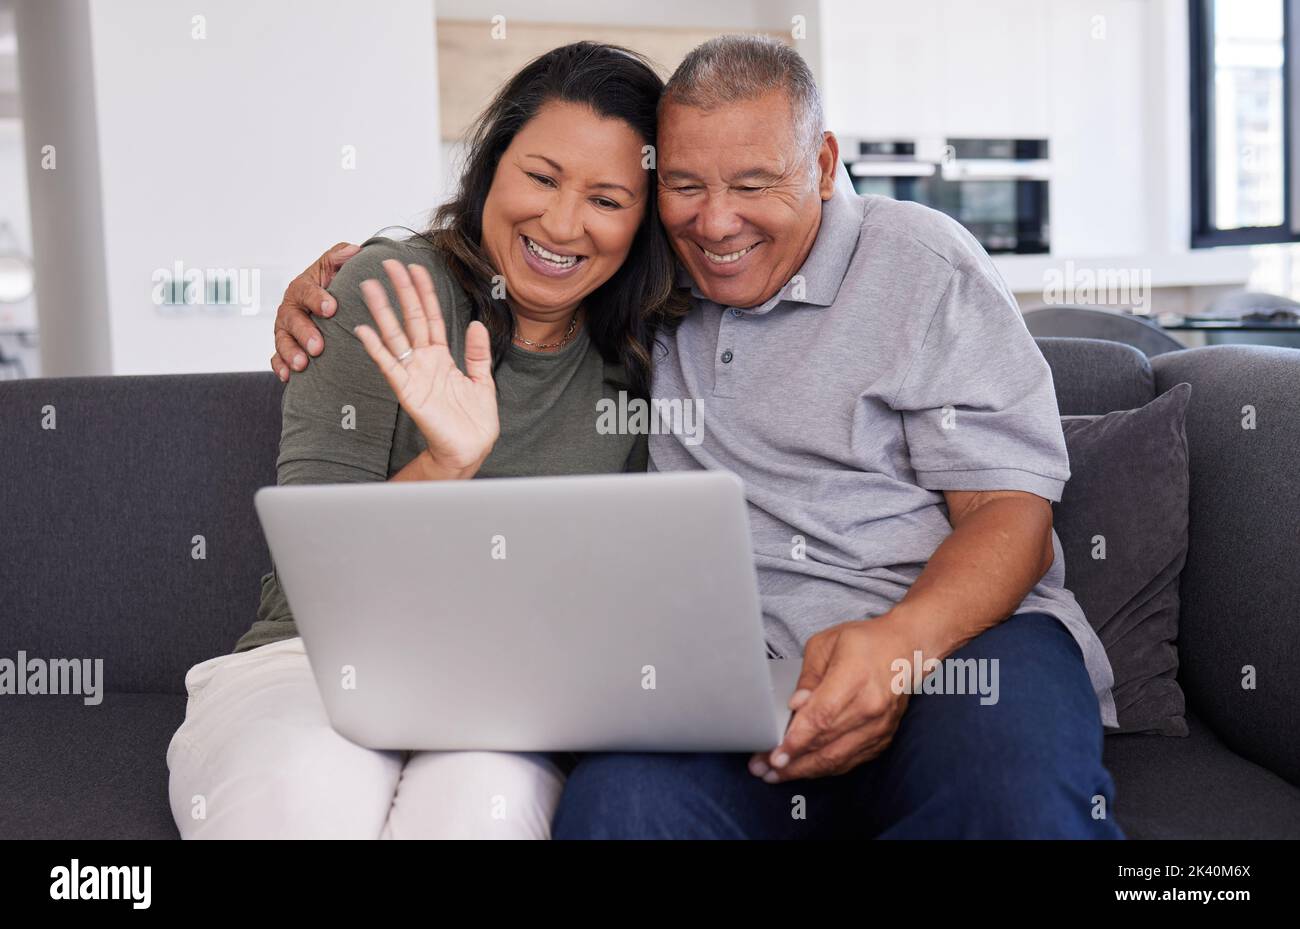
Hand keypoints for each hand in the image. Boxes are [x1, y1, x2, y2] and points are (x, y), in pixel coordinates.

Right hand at [270, 242, 360, 380]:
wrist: (327, 305)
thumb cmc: (332, 285)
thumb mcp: (335, 268)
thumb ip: (340, 257)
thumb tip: (352, 250)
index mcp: (302, 287)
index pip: (307, 291)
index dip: (317, 299)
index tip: (331, 308)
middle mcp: (290, 309)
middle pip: (292, 320)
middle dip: (304, 333)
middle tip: (318, 346)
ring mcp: (284, 330)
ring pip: (282, 341)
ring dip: (290, 353)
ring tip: (302, 365)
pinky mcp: (284, 348)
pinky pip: (276, 358)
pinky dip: (280, 367)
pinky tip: (288, 377)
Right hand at [353, 259, 498, 478]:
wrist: (470, 449)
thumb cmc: (474, 421)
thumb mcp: (482, 380)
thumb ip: (477, 353)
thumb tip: (475, 324)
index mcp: (442, 357)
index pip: (431, 316)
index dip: (424, 292)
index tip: (416, 268)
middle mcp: (425, 361)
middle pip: (410, 318)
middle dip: (401, 291)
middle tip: (389, 264)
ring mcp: (414, 374)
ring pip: (395, 336)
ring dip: (382, 311)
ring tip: (370, 287)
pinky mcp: (407, 391)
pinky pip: (389, 365)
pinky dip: (376, 348)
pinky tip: (363, 330)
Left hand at [749, 614, 913, 782]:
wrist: (907, 649)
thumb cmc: (865, 642)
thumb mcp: (826, 644)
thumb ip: (807, 677)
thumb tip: (795, 705)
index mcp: (854, 677)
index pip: (821, 717)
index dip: (796, 740)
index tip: (774, 755)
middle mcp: (870, 707)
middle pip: (826, 743)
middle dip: (792, 762)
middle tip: (763, 769)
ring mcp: (879, 726)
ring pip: (838, 758)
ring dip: (805, 770)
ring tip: (777, 774)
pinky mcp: (883, 737)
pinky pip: (850, 760)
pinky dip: (825, 767)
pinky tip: (805, 769)